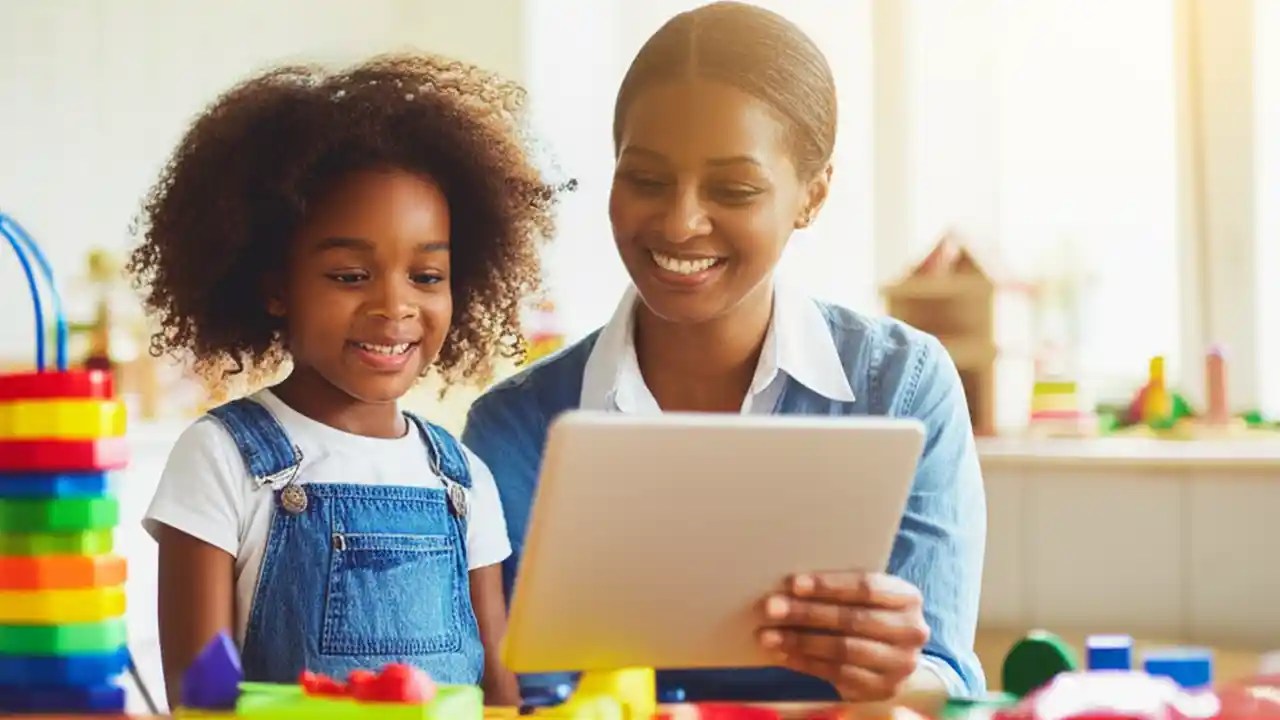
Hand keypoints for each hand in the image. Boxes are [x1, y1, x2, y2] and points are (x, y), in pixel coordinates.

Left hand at [756, 572, 929, 701]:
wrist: (895, 655)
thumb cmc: (871, 613)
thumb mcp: (868, 596)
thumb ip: (842, 587)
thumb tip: (790, 584)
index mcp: (908, 597)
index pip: (866, 586)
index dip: (828, 585)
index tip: (793, 583)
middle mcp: (911, 631)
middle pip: (852, 619)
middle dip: (806, 613)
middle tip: (770, 608)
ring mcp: (899, 664)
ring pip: (843, 649)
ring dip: (800, 641)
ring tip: (768, 635)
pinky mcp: (882, 688)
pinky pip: (838, 674)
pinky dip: (806, 663)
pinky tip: (783, 654)